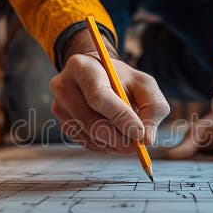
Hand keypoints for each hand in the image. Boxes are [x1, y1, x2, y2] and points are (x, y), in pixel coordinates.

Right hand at [50, 29, 169, 153]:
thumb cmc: (122, 79)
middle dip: (118, 137)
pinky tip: (115, 137)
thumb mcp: (143, 84)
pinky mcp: (62, 123)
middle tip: (137, 145)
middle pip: (91, 121)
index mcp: (82, 67)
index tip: (139, 133)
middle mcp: (64, 86)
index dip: (120, 117)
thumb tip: (147, 139)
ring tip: (129, 138)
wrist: (97, 75)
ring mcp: (59, 107)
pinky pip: (86, 142)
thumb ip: (153, 107)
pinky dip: (105, 146)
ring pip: (89, 135)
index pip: (98, 96)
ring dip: (114, 144)